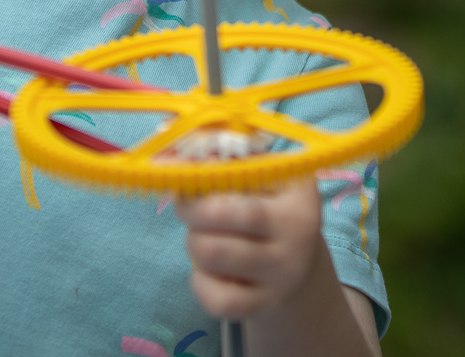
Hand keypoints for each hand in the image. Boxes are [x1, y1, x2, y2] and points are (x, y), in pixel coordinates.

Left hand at [175, 178, 327, 319]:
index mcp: (297, 190)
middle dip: (191, 209)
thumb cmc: (265, 211)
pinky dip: (201, 284)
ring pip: (213, 253)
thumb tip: (165, 160)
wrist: (295, 265)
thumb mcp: (255, 181)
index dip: (201, 173)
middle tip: (187, 208)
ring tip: (203, 239)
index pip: (240, 174)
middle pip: (222, 212)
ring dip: (195, 243)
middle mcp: (298, 230)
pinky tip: (207, 273)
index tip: (182, 174)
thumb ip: (217, 164)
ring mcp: (285, 272)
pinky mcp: (267, 303)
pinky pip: (219, 299)